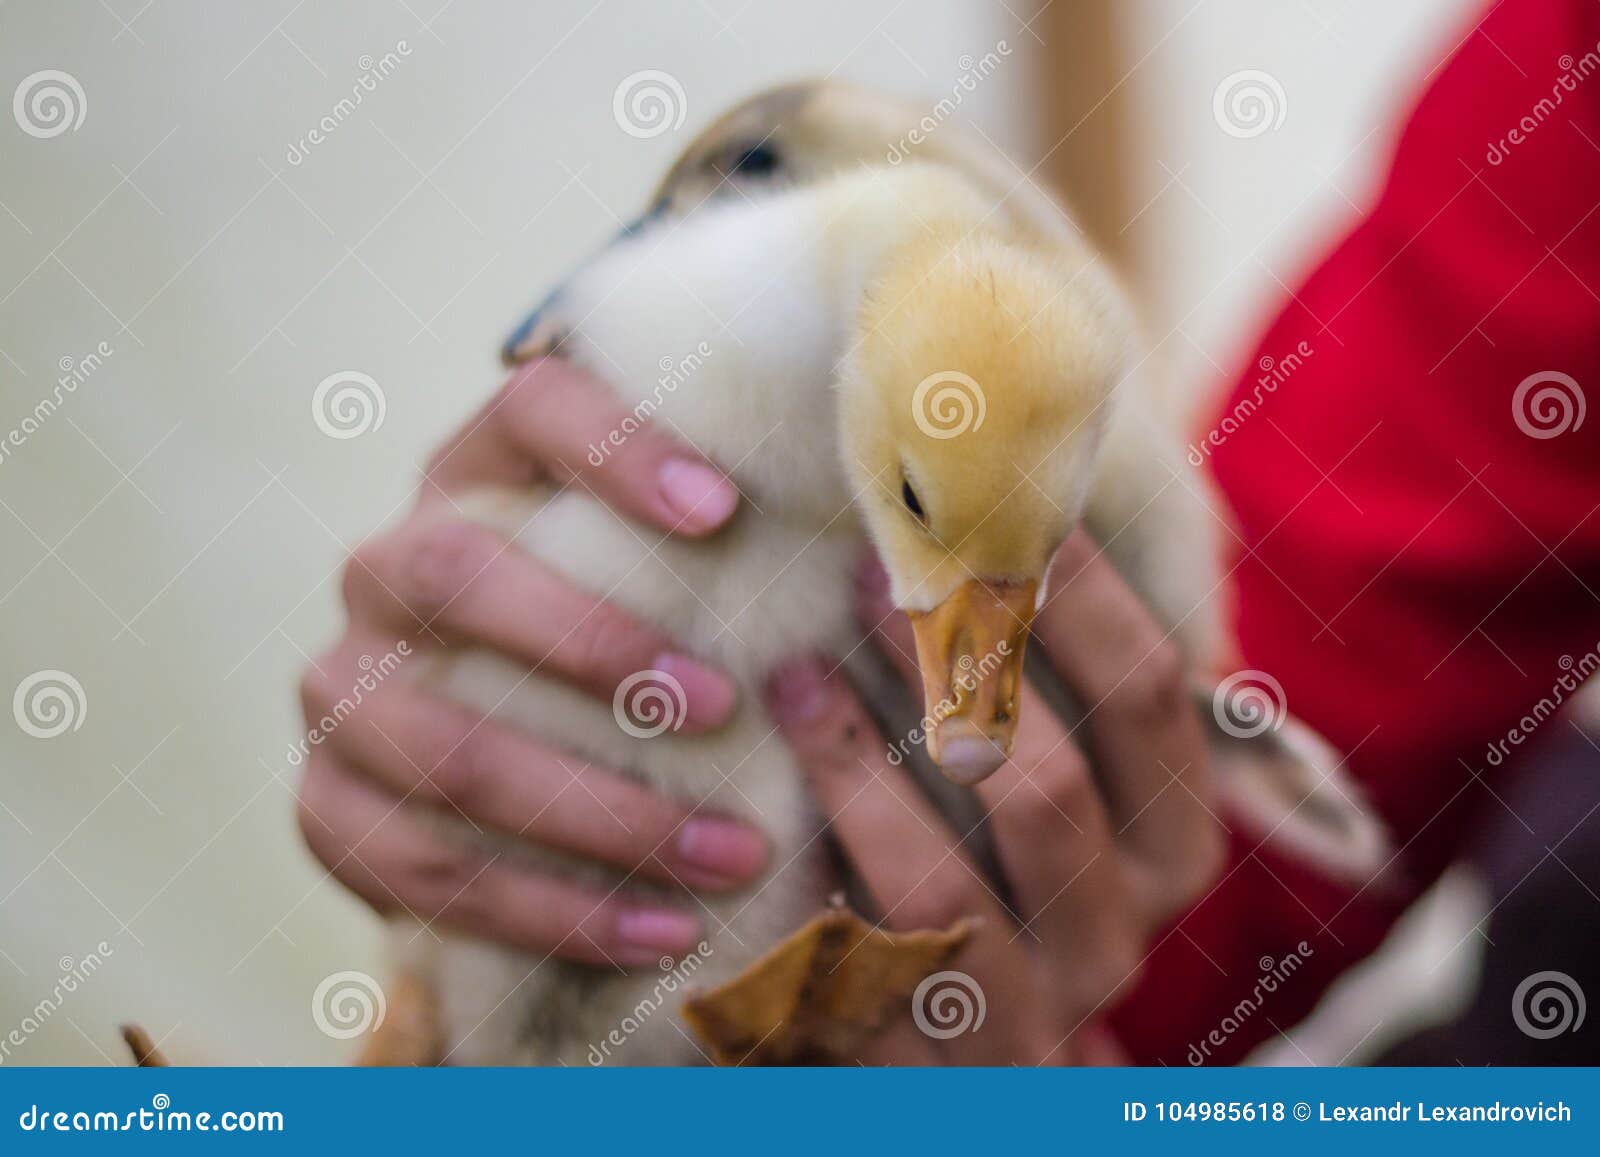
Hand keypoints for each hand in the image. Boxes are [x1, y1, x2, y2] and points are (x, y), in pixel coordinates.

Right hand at [296, 359, 767, 966]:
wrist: (481, 764)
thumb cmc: (621, 650)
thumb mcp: (664, 587)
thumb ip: (741, 558)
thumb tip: (889, 566)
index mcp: (480, 480)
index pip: (526, 411)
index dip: (612, 449)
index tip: (722, 510)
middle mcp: (389, 568)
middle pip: (452, 575)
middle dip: (590, 644)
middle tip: (718, 706)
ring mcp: (345, 690)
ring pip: (440, 746)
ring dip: (594, 812)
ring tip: (728, 857)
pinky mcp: (327, 805)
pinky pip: (417, 866)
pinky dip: (548, 909)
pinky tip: (659, 929)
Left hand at [764, 535, 1225, 1063]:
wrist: (943, 1054)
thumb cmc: (995, 867)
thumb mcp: (1048, 783)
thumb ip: (1051, 679)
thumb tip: (1013, 503)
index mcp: (1170, 849)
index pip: (1148, 696)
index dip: (1074, 588)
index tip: (988, 501)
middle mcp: (1118, 940)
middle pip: (1046, 786)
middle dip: (946, 666)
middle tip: (858, 575)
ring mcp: (1026, 1020)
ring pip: (942, 888)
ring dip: (855, 766)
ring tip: (792, 676)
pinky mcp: (926, 1078)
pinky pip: (854, 979)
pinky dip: (806, 889)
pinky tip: (755, 817)